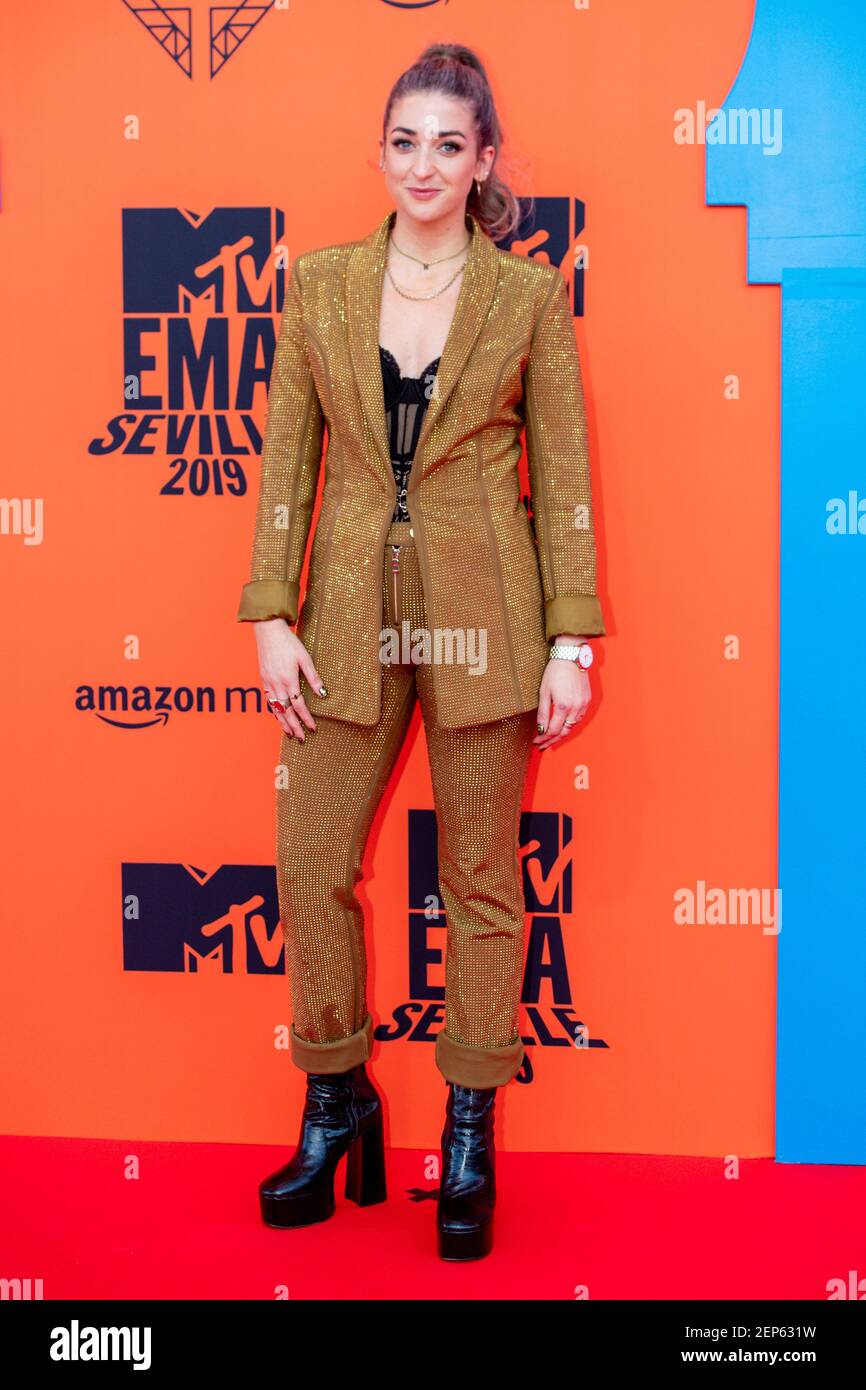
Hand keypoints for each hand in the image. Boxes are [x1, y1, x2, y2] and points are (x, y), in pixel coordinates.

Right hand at [253, 619, 325, 741]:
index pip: (299, 705)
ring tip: (289, 733)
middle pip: (286, 711)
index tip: (312, 728)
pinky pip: (268, 700)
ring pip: (276, 708)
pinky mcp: (263, 679)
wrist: (268, 631)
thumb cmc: (288, 642)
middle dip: (294, 726)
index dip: (306, 718)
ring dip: (283, 722)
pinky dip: (274, 711)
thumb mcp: (305, 658)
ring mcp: (268, 682)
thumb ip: (313, 677)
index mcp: (289, 679)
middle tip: (301, 738)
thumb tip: (323, 694)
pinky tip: (278, 716)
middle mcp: (277, 684)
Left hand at [533, 658, 590, 748]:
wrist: (571, 656)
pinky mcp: (587, 700)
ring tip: (550, 738)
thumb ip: (543, 712)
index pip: (553, 730)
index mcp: (563, 706)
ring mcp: (583, 704)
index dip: (544, 738)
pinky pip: (579, 718)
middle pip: (564, 732)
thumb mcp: (544, 691)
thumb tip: (540, 729)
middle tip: (542, 745)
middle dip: (552, 741)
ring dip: (561, 734)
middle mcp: (575, 708)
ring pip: (572, 726)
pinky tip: (563, 726)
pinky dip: (570, 725)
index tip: (536, 742)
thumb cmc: (555, 671)